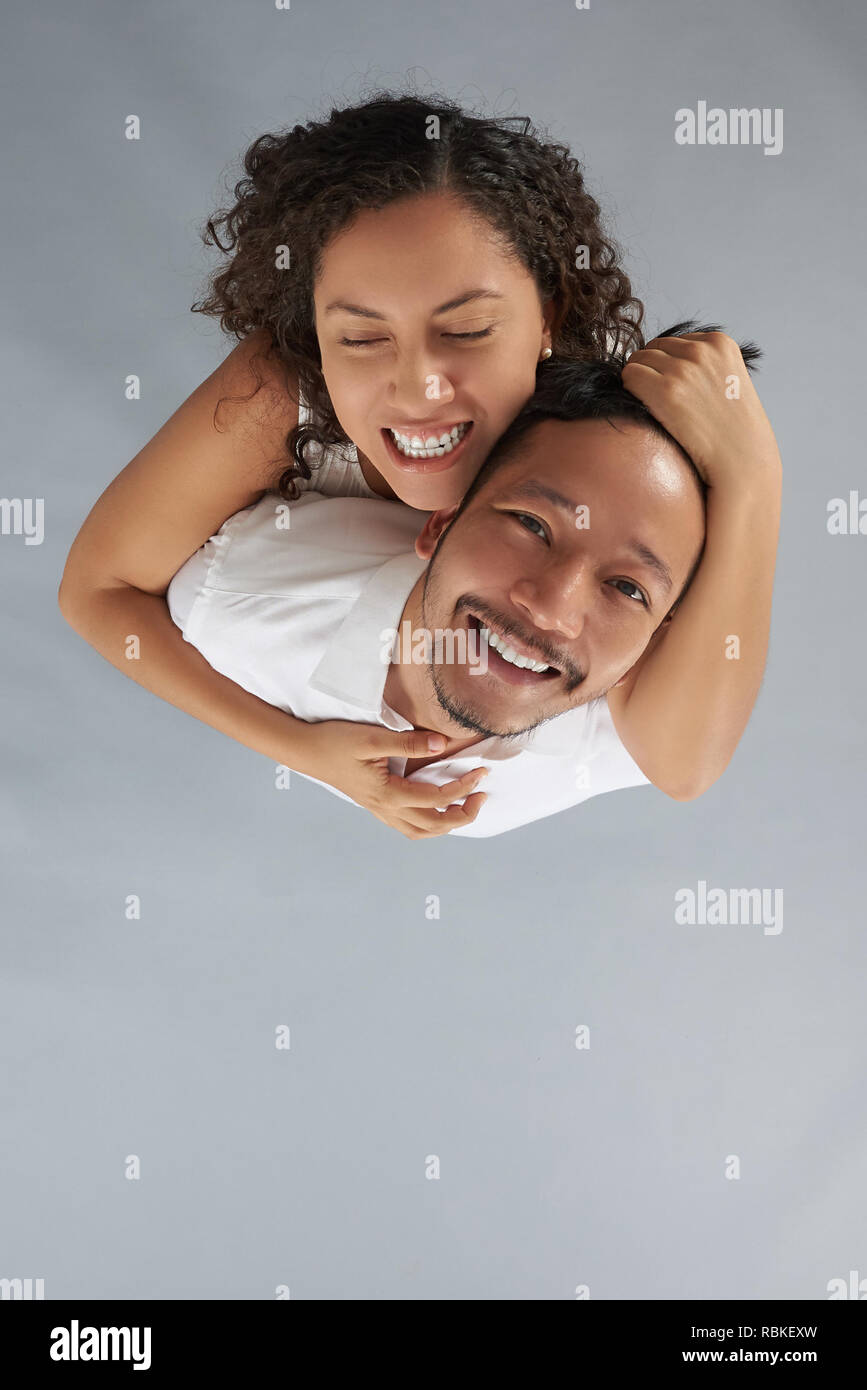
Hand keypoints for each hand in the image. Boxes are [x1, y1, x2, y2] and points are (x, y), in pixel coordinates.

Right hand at [296, 719, 488, 838]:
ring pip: (420, 832)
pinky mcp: (376, 806)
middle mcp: (385, 809)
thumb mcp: (372, 738)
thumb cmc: (336, 742)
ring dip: (447, 824)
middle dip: (463, 815)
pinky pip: (408, 825)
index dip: (463, 788)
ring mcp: (379, 810)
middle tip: (482, 795)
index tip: (480, 772)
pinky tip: (436, 807)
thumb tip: (442, 744)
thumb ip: (408, 743)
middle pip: (434, 826)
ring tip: (465, 805)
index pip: (436, 798)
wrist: (306, 752)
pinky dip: (429, 822)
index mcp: (388, 794)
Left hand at [622, 330, 780, 488]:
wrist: (740, 459)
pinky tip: (648, 409)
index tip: (682, 391)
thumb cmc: (733, 429)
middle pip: (653, 348)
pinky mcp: (665, 391)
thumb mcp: (729, 380)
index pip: (675, 342)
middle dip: (653, 371)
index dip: (670, 366)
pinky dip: (631, 391)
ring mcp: (683, 369)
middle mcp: (701, 350)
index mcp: (720, 342)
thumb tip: (663, 359)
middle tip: (666, 402)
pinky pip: (629, 375)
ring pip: (638, 360)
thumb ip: (705, 364)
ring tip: (659, 407)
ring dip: (641, 382)